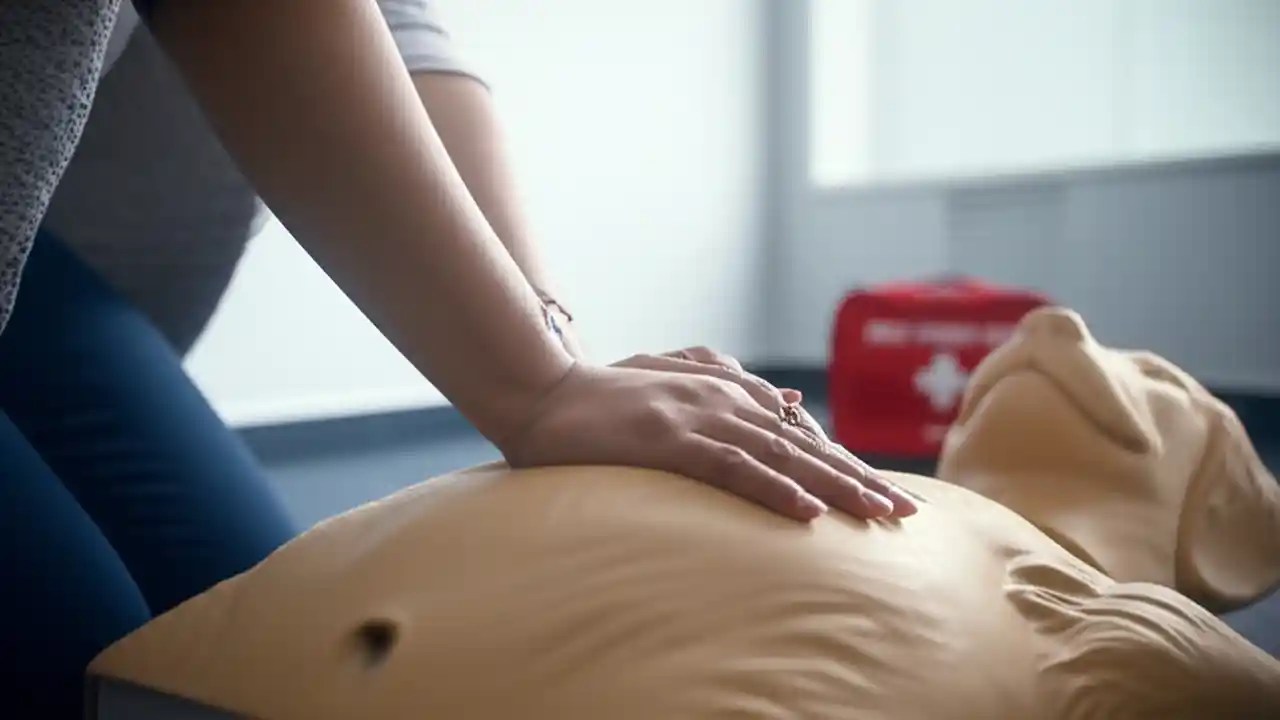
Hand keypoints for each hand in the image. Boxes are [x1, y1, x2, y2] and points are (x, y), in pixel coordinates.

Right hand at [497, 353, 917, 521]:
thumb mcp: (673, 382)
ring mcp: (698, 417)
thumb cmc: (604, 397)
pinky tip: (807, 512)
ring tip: (875, 514)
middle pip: (804, 445)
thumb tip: (789, 402)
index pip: (798, 434)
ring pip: (781, 456)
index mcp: (725, 390)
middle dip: (858, 479)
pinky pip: (732, 468)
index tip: (882, 493)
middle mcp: (722, 399)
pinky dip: (774, 490)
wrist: (542, 392)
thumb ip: (729, 382)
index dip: (843, 463)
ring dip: (834, 487)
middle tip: (903, 511)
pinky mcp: (670, 439)